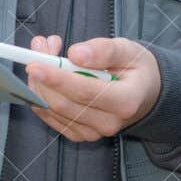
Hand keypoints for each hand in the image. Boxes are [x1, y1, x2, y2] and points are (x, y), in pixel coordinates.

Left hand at [25, 35, 160, 141]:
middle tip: (39, 46)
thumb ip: (104, 50)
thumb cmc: (136, 69)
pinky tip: (46, 75)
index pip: (84, 91)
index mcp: (126, 101)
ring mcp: (93, 132)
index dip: (56, 78)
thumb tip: (76, 54)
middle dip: (43, 76)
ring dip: (40, 82)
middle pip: (63, 103)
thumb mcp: (128, 50)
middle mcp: (109, 123)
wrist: (144, 93)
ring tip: (45, 52)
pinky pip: (50, 117)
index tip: (35, 64)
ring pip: (53, 110)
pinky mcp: (79, 134)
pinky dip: (41, 95)